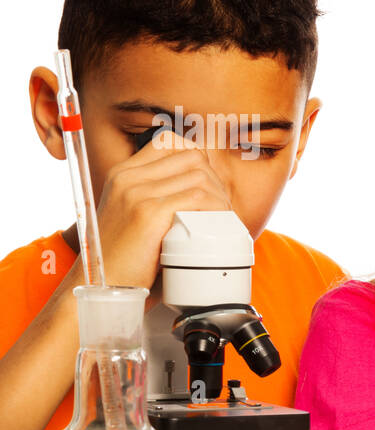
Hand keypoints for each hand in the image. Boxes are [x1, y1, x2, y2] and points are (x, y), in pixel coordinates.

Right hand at [92, 129, 231, 288]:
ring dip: (219, 199)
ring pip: (200, 176)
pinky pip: (198, 199)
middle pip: (192, 157)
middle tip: (218, 208)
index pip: (171, 142)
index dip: (198, 161)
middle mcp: (128, 177)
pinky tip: (213, 228)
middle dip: (215, 181)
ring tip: (218, 221)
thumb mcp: (132, 216)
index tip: (207, 187)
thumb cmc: (124, 259)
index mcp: (123, 173)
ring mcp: (137, 193)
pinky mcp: (148, 213)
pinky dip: (215, 211)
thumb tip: (201, 190)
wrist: (100, 286)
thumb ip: (157, 197)